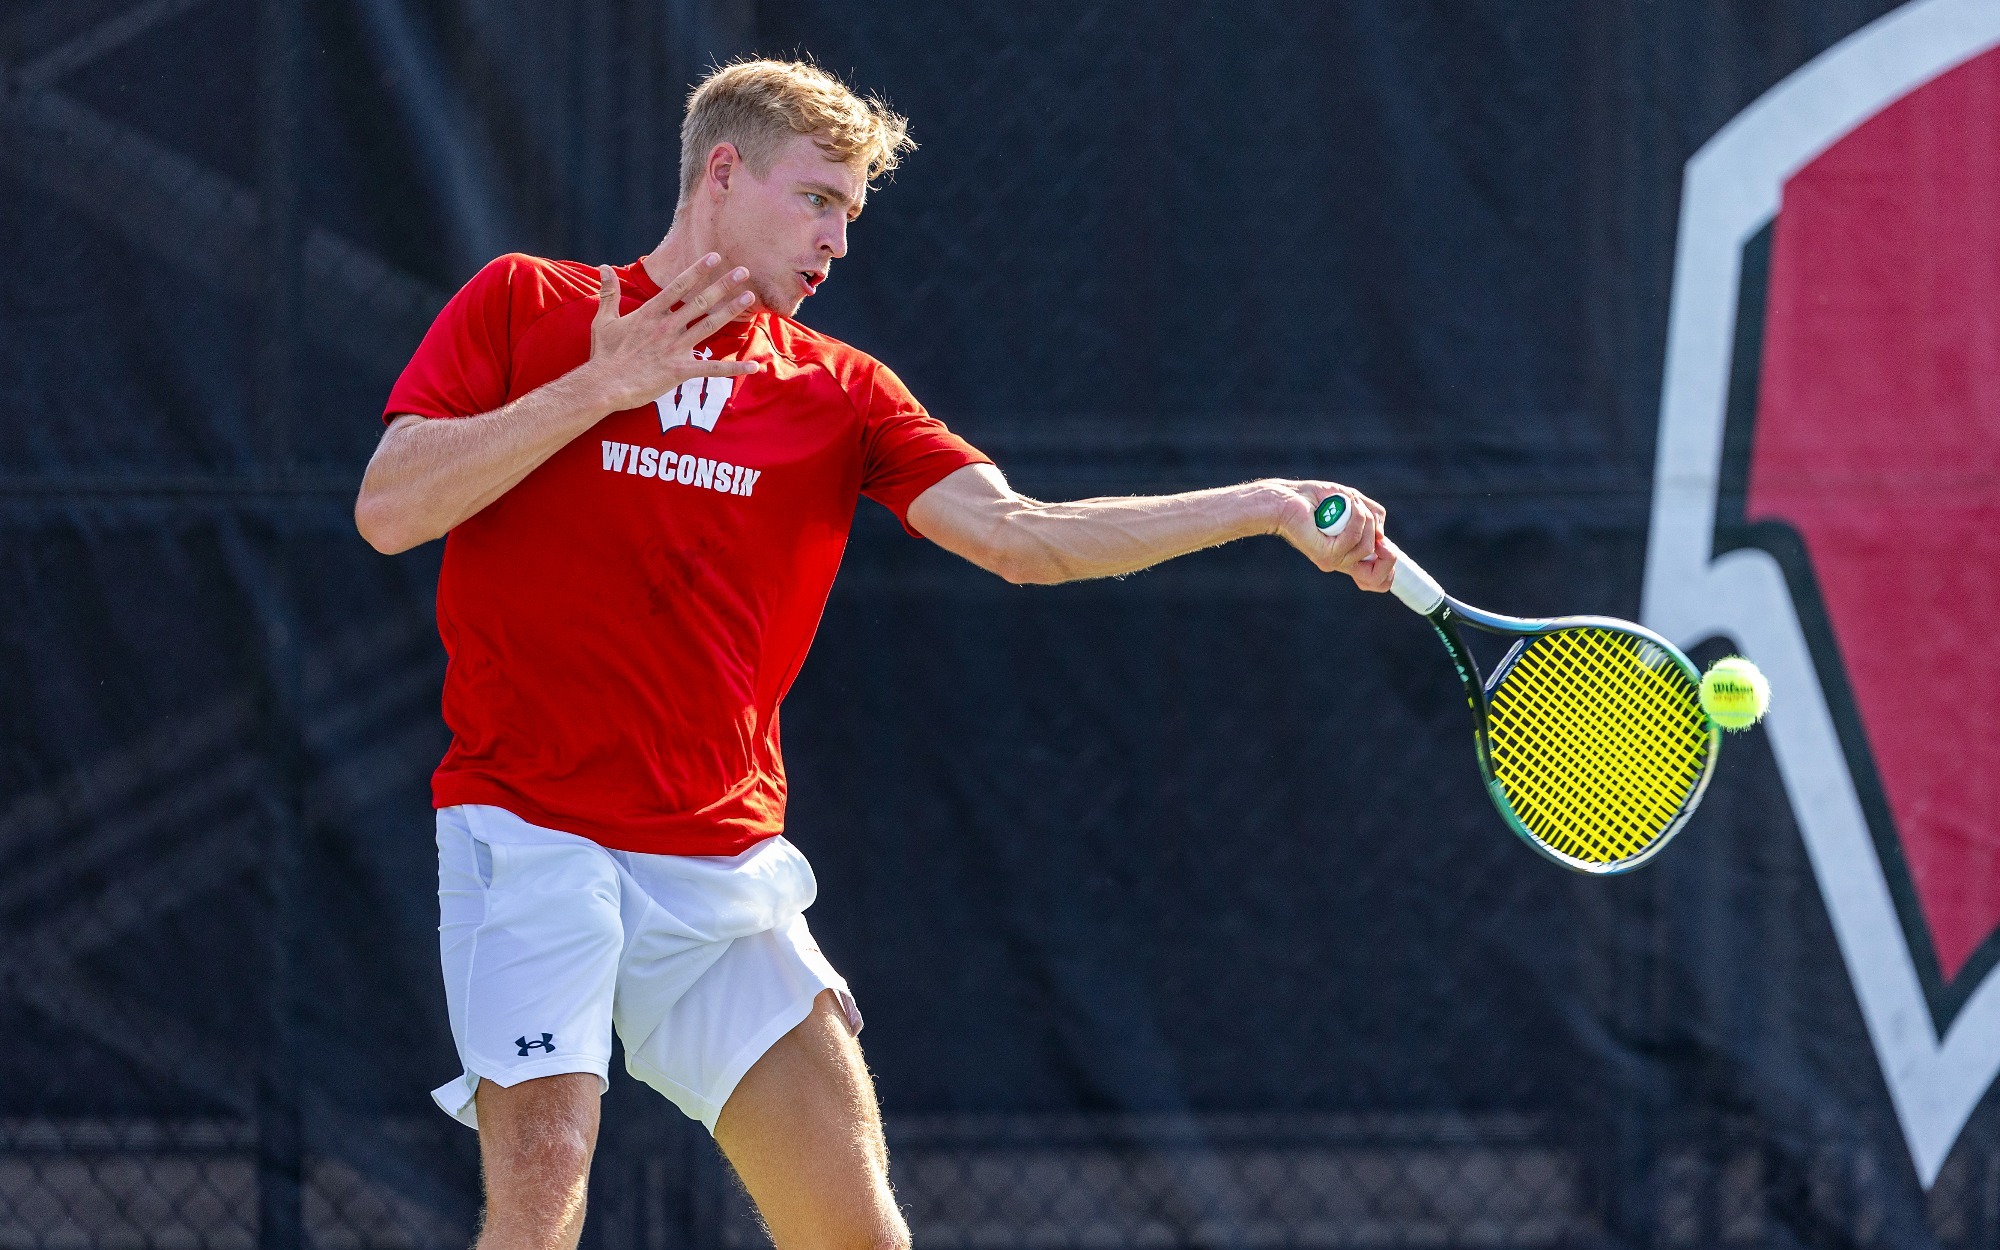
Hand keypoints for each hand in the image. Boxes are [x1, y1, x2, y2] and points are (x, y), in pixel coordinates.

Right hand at [579, 255, 763, 411]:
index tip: (715, 257)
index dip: (698, 270)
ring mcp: (675, 348)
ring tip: (749, 297)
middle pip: (700, 301)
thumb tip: (603, 268)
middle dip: (723, 285)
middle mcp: (667, 327)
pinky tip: (754, 367)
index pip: (678, 286)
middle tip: (744, 271)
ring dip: (731, 310)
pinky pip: (712, 369)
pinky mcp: (680, 370)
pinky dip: (734, 369)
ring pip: (709, 325)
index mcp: (650, 313)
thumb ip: (609, 293)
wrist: (603, 385)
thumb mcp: (604, 320)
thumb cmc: (604, 354)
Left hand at [1266, 479, 1396, 592]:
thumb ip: (1374, 517)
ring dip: (1366, 518)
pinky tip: (1347, 504)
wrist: (1287, 498)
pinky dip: (1356, 515)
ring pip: (1368, 547)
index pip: (1377, 581)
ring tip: (1351, 503)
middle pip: (1380, 579)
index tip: (1386, 547)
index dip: (1391, 569)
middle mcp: (1342, 562)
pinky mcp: (1325, 554)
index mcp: (1349, 555)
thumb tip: (1382, 534)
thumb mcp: (1355, 504)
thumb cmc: (1317, 499)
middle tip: (1375, 529)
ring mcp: (1333, 561)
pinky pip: (1354, 537)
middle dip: (1388, 553)